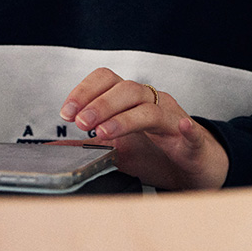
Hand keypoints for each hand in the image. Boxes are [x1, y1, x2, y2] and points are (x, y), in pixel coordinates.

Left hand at [60, 68, 228, 190]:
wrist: (194, 170)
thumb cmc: (158, 155)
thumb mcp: (120, 150)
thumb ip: (92, 146)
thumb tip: (57, 149)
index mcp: (132, 101)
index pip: (108, 80)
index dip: (85, 91)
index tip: (67, 112)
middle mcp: (153, 103)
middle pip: (127, 90)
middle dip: (100, 104)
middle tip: (82, 122)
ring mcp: (174, 120)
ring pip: (151, 109)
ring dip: (125, 118)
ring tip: (105, 132)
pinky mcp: (194, 142)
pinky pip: (192, 131)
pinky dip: (187, 129)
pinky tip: (182, 129)